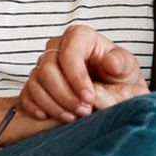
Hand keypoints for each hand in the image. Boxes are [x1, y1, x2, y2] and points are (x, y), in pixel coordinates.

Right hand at [19, 24, 148, 122]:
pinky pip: (26, 94)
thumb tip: (110, 62)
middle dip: (65, 95)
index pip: (68, 54)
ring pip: (36, 83)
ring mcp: (44, 64)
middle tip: (84, 111)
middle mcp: (58, 47)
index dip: (76, 78)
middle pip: (48, 69)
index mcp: (80, 36)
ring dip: (54, 105)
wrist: (112, 92)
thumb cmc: (119, 77)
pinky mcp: (36, 82)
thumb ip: (122, 64)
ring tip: (73, 118)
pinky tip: (48, 118)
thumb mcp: (128, 69)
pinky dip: (36, 107)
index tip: (89, 98)